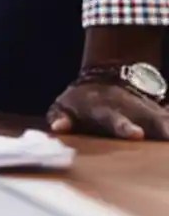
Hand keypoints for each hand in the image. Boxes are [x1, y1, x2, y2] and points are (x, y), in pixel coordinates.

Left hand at [47, 81, 168, 140]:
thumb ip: (61, 117)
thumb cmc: (80, 102)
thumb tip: (59, 127)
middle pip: (152, 120)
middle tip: (168, 137)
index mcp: (106, 109)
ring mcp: (151, 111)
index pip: (114, 119)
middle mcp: (133, 109)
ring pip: (168, 121)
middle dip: (164, 129)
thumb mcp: (64, 105)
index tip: (136, 134)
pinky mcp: (163, 114)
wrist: (107, 78)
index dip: (124, 126)